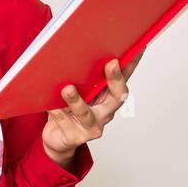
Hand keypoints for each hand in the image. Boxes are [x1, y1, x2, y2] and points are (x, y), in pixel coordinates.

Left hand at [41, 50, 143, 169]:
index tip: (138, 47)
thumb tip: (83, 49)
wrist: (58, 139)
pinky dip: (56, 112)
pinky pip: (64, 122)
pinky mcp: (75, 137)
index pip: (124, 79)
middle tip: (111, 63)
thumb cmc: (69, 110)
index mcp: (108, 98)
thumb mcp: (80, 90)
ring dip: (77, 100)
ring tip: (68, 89)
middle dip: (115, 79)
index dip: (132, 64)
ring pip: (86, 113)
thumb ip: (85, 76)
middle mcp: (105, 113)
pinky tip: (49, 105)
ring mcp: (91, 126)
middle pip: (117, 97)